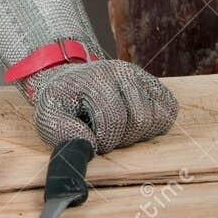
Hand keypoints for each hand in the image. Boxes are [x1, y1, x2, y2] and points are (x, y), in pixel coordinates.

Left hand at [23, 59, 176, 152]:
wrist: (69, 79)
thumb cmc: (61, 101)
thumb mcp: (48, 114)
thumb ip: (62, 132)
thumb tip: (90, 145)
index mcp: (95, 78)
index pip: (115, 118)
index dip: (105, 140)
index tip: (93, 142)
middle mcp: (122, 72)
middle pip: (140, 120)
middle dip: (122, 138)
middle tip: (105, 136)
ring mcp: (140, 76)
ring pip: (158, 118)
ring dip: (138, 134)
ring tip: (118, 129)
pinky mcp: (154, 85)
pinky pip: (169, 112)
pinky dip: (154, 126)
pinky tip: (132, 123)